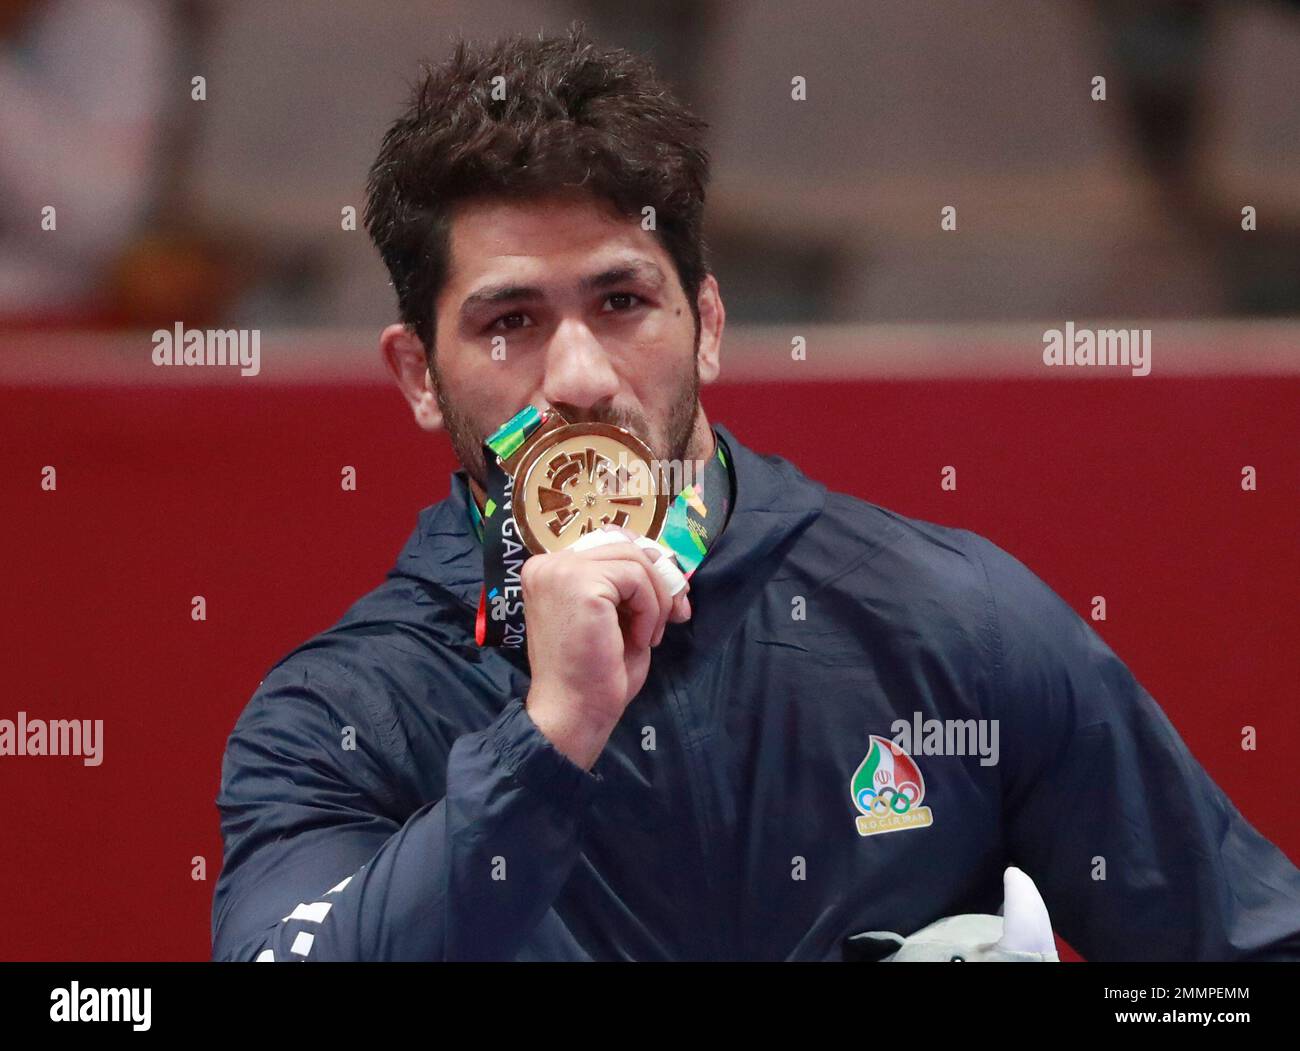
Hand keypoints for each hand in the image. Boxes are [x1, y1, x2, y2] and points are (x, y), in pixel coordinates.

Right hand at [523, 526, 690, 768]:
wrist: (574, 712)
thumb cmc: (594, 674)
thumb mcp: (616, 616)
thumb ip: (629, 584)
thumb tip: (664, 559)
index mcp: (550, 571)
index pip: (610, 544)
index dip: (646, 567)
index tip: (669, 603)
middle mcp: (548, 564)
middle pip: (624, 545)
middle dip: (660, 579)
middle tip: (677, 614)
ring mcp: (560, 571)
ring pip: (634, 559)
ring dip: (656, 599)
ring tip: (648, 635)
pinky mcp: (579, 583)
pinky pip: (635, 578)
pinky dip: (649, 610)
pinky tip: (639, 639)